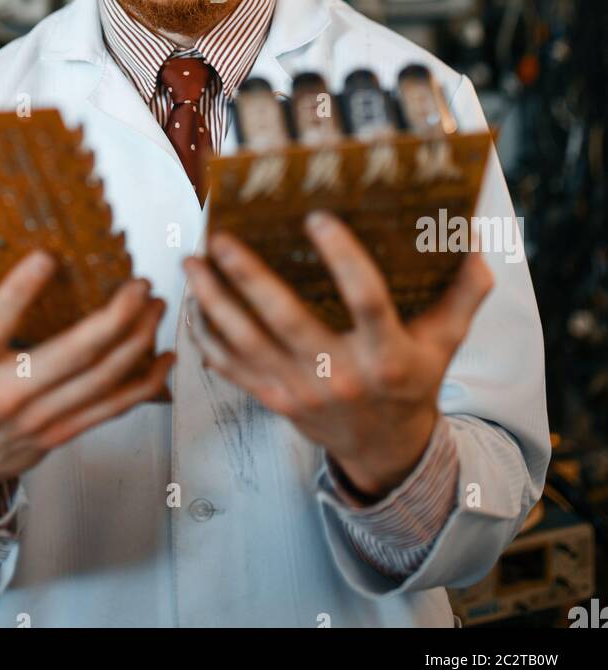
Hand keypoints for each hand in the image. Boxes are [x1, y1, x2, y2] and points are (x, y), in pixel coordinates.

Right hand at [0, 252, 173, 517]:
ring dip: (136, 342)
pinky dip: (145, 384)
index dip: (18, 294)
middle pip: (68, 358)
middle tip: (138, 284)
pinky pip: (112, 409)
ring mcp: (38, 420)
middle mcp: (4, 397)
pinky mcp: (62, 433)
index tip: (47, 256)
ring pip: (99, 381)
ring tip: (156, 305)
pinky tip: (166, 355)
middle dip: (111, 320)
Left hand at [184, 212, 492, 499]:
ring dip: (212, 300)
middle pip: (285, 320)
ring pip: (244, 342)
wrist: (385, 452)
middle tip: (221, 238)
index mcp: (386, 356)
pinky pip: (229, 366)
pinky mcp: (273, 400)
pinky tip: (191, 302)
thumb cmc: (413, 382)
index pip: (366, 300)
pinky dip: (204, 335)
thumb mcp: (445, 344)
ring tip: (192, 261)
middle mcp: (339, 375)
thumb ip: (463, 295)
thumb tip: (478, 246)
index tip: (317, 217)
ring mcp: (299, 391)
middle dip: (248, 277)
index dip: (343, 258)